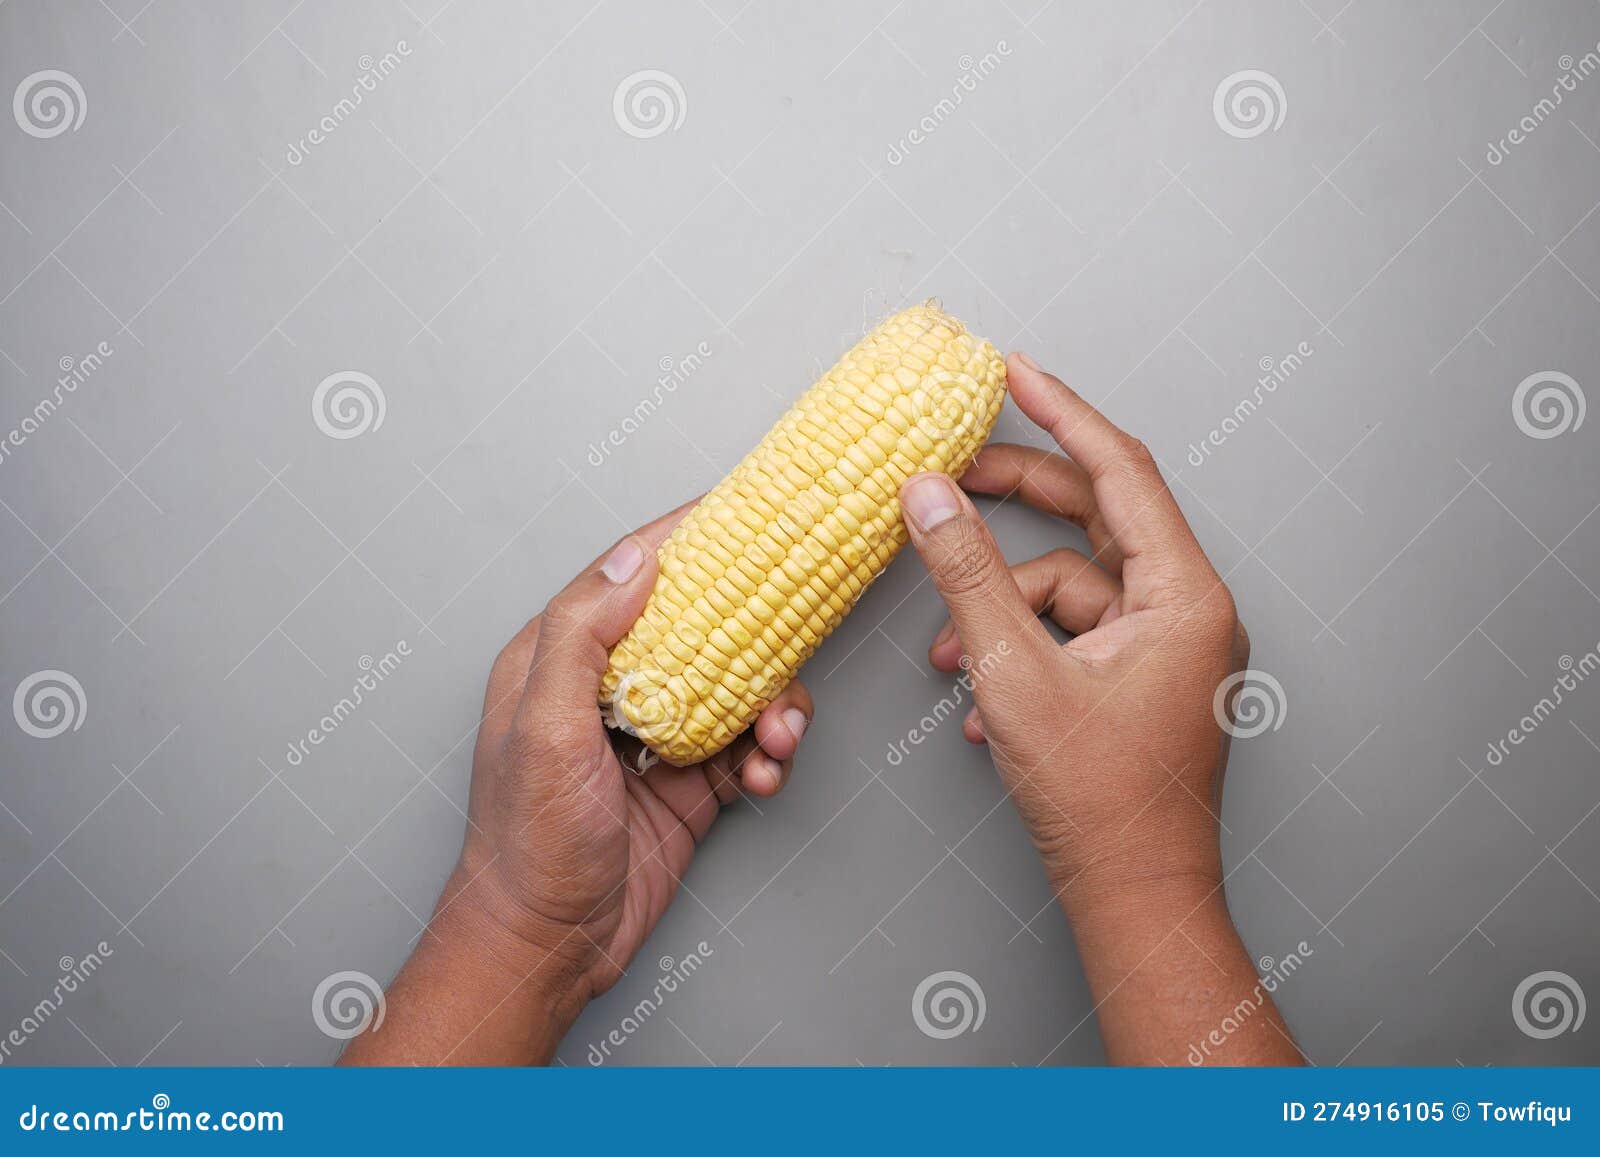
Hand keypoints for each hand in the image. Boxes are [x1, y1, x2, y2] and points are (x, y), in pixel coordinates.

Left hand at [341, 500, 811, 1065]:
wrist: (548, 946)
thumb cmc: (528, 841)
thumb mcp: (545, 727)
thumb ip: (582, 635)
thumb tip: (636, 558)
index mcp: (561, 658)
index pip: (629, 575)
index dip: (686, 539)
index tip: (745, 510)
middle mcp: (613, 687)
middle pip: (700, 623)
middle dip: (753, 630)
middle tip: (795, 627)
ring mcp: (658, 734)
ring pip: (739, 684)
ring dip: (773, 706)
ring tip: (777, 738)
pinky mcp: (693, 781)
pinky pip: (750, 744)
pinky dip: (770, 755)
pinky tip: (765, 775)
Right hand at [896, 352, 1295, 1064]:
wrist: (1136, 900)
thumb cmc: (1097, 800)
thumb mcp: (1012, 673)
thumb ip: (966, 572)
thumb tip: (928, 493)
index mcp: (1183, 595)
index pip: (1120, 470)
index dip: (1062, 411)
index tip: (1014, 369)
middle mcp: (1187, 611)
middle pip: (1093, 520)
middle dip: (1016, 501)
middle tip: (950, 473)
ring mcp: (1168, 649)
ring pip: (1071, 590)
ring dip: (1001, 614)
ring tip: (949, 662)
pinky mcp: (1143, 682)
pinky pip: (1074, 637)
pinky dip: (1024, 654)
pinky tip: (985, 706)